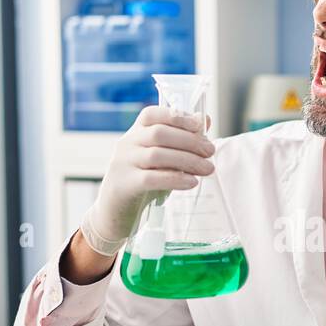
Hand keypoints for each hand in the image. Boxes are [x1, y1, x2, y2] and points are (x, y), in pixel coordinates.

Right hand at [79, 105, 214, 255]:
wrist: (115, 211)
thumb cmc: (143, 182)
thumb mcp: (160, 159)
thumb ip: (179, 140)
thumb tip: (204, 120)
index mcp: (135, 133)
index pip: (152, 114)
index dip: (176, 116)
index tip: (199, 125)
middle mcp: (127, 144)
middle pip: (159, 133)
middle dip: (189, 141)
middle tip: (210, 151)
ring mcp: (123, 164)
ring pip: (157, 155)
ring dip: (187, 160)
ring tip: (207, 169)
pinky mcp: (125, 185)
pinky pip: (151, 178)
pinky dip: (175, 179)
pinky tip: (191, 182)